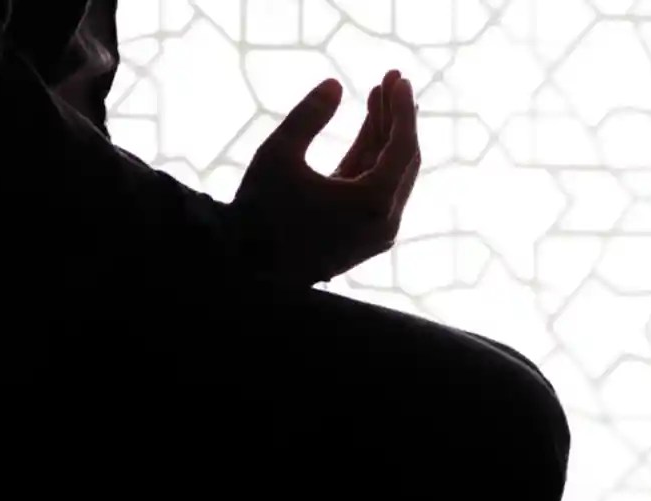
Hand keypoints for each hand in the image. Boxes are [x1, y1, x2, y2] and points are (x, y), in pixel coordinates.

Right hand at [231, 71, 420, 286]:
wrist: (246, 271)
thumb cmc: (258, 212)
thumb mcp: (277, 154)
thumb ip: (308, 116)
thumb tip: (335, 84)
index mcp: (372, 203)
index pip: (402, 147)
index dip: (402, 109)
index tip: (399, 78)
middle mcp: (384, 222)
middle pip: (403, 160)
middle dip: (398, 117)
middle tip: (392, 78)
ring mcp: (376, 234)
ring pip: (390, 175)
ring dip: (384, 136)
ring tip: (377, 96)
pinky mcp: (364, 238)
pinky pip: (375, 191)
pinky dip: (372, 160)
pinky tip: (367, 128)